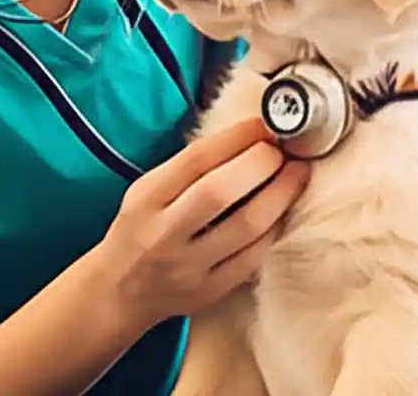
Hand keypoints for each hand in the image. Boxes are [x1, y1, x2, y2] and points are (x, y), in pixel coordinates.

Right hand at [94, 118, 309, 333]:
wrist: (121, 290)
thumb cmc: (140, 229)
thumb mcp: (147, 191)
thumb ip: (188, 169)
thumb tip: (247, 138)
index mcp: (146, 199)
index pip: (195, 160)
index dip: (236, 138)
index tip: (263, 126)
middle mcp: (164, 233)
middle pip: (220, 191)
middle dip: (261, 164)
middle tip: (285, 152)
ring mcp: (188, 267)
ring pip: (246, 226)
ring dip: (280, 195)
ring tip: (296, 175)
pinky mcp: (210, 291)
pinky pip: (253, 258)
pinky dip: (274, 230)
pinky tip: (283, 213)